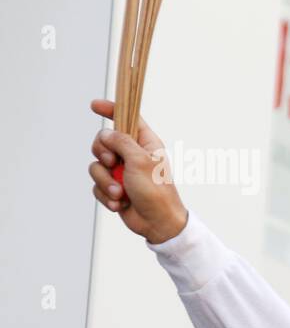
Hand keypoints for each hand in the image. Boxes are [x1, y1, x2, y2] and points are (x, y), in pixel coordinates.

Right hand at [88, 99, 188, 243]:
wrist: (157, 223)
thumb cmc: (156, 192)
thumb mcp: (140, 161)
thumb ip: (121, 142)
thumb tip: (105, 133)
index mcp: (145, 144)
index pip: (127, 119)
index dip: (111, 110)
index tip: (95, 105)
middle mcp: (132, 155)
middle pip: (103, 142)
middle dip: (103, 154)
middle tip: (113, 164)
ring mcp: (122, 171)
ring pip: (96, 166)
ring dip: (106, 182)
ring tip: (121, 193)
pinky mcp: (114, 187)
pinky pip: (97, 185)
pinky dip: (106, 194)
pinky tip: (120, 202)